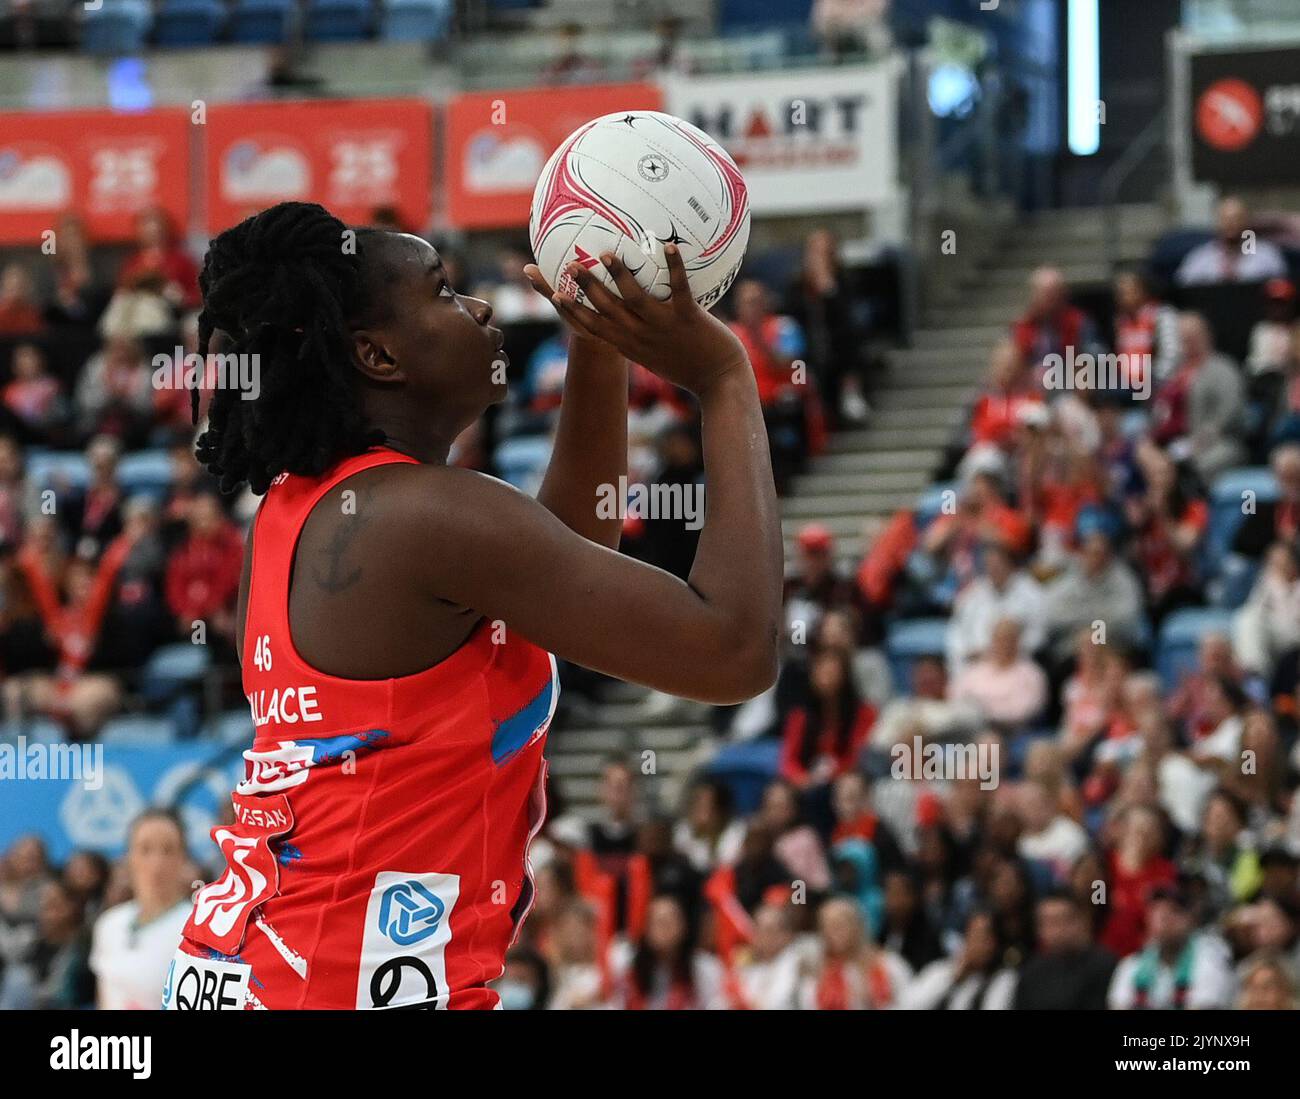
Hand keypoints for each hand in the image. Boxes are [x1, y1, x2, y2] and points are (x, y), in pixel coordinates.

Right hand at [523, 245, 748, 396]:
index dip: (572, 309)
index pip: (593, 327)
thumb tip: (632, 317)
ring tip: (607, 254)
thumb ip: (641, 337)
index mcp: (630, 345)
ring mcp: (663, 327)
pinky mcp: (688, 319)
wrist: (719, 383)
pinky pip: (679, 288)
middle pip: (607, 309)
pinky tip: (669, 246)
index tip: (553, 293)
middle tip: (571, 264)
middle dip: (586, 287)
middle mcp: (641, 336)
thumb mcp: (655, 356)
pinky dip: (674, 267)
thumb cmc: (689, 367)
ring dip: (620, 276)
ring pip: (635, 299)